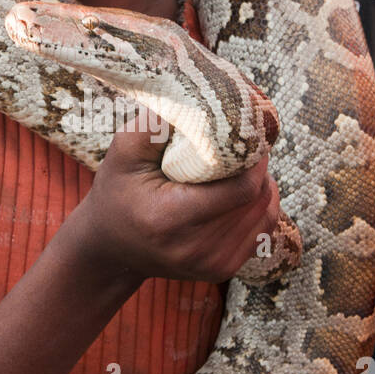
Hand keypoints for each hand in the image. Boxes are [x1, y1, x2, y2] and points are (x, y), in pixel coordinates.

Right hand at [69, 119, 279, 284]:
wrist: (110, 248)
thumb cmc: (117, 192)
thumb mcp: (124, 152)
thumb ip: (157, 125)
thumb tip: (197, 102)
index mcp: (170, 218)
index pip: (241, 189)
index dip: (255, 159)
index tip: (249, 136)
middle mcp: (194, 249)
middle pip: (256, 201)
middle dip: (259, 169)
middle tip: (248, 147)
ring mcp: (210, 266)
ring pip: (264, 216)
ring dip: (262, 187)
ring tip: (245, 168)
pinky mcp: (221, 271)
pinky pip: (262, 233)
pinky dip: (260, 207)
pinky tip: (245, 192)